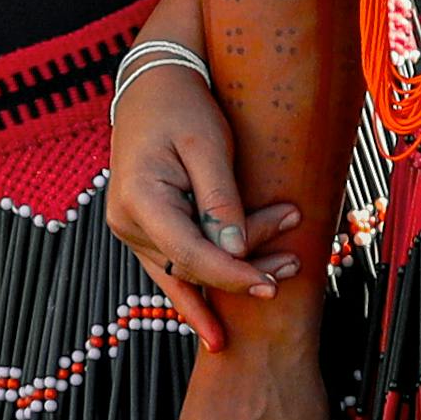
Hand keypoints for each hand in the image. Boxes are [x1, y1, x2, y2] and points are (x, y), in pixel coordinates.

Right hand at [105, 61, 303, 349]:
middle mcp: (127, 222)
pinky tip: (215, 334)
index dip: (231, 275)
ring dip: (231, 276)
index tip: (269, 286)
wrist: (151, 85)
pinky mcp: (144, 231)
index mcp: (139, 198)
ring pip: (186, 270)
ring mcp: (131, 230)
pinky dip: (199, 292)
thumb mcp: (207, 144)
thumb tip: (236, 252)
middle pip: (192, 265)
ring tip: (282, 274)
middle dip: (243, 271)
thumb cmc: (182, 107)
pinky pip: (174, 269)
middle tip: (293, 266)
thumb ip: (220, 199)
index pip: (190, 253)